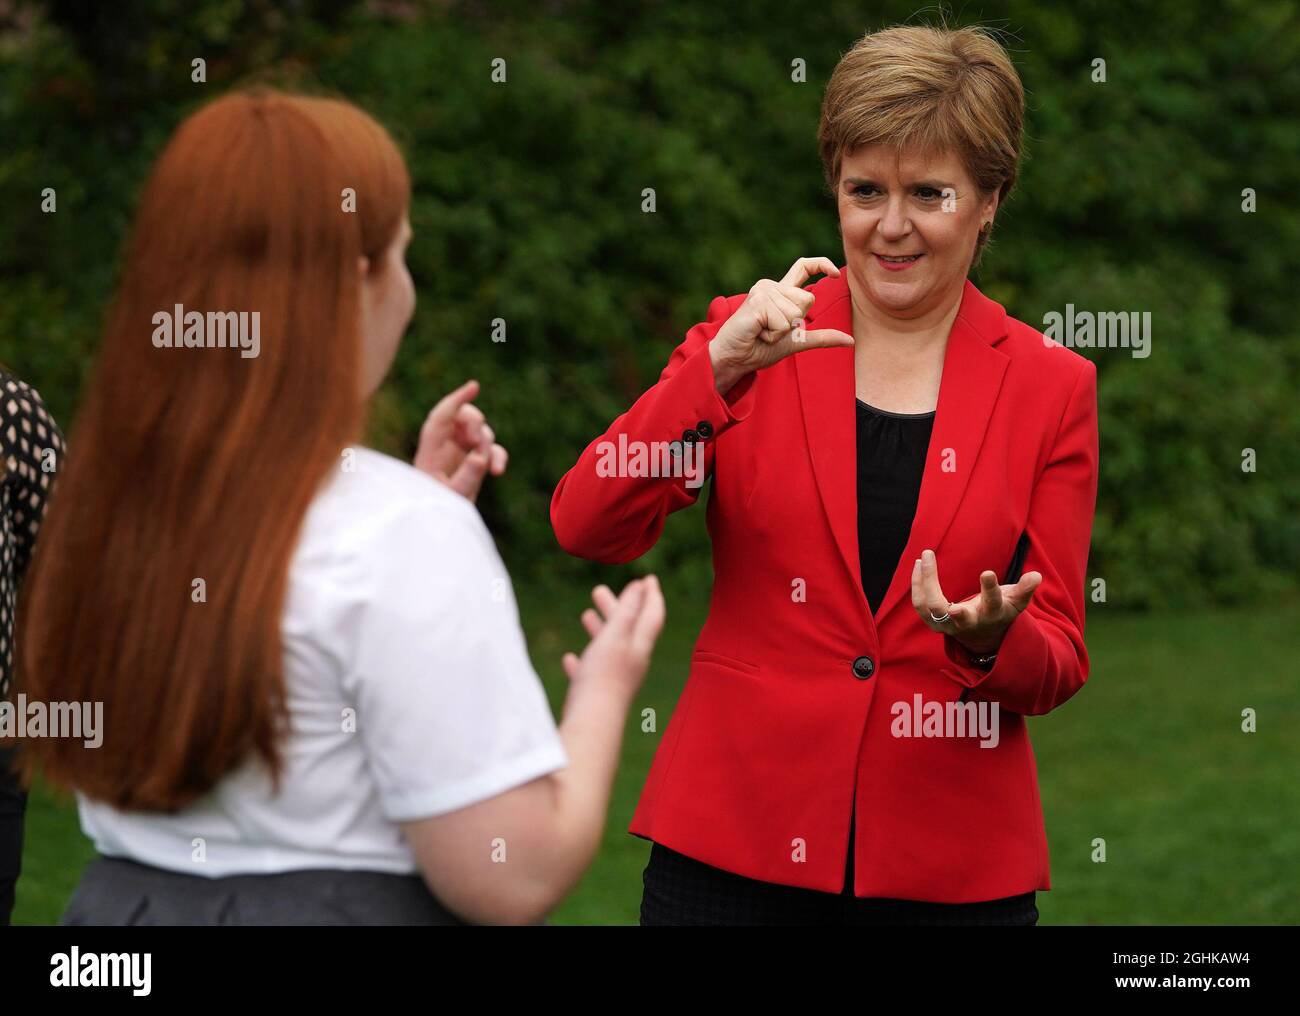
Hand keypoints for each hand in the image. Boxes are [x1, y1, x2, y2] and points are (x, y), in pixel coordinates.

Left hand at [413, 379, 507, 502]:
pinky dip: (497, 456)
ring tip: (488, 467)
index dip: (456, 400)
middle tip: (476, 442)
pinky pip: (491, 449)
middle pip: (462, 418)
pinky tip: (498, 471)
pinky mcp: (474, 463)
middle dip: (474, 425)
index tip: (474, 387)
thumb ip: (466, 477)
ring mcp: (460, 455)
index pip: (441, 418)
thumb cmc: (438, 513)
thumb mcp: (452, 498)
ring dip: (487, 444)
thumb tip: (479, 456)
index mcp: (430, 452)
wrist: (439, 529)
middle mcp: (444, 448)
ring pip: (479, 432)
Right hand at [561, 577, 665, 695]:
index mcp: (639, 646)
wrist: (592, 723)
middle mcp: (632, 662)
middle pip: (628, 629)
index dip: (652, 595)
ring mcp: (614, 680)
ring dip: (599, 630)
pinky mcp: (596, 695)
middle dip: (617, 608)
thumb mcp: (616, 635)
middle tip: (599, 590)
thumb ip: (628, 610)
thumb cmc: (604, 676)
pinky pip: (590, 674)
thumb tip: (640, 586)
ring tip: (586, 614)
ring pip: (609, 649)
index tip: (648, 578)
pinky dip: (582, 662)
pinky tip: (569, 658)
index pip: (653, 615)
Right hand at [708, 257, 855, 394]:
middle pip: (807, 300)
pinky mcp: (757, 302)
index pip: (804, 267)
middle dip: (795, 323)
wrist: (734, 359)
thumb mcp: (797, 342)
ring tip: (762, 332)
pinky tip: (757, 333)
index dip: (822, 265)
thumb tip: (851, 340)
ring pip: (796, 312)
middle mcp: (771, 286)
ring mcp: (763, 291)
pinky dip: (774, 335)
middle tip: (771, 331)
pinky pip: (783, 322)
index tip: (836, 275)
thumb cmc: (759, 349)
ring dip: (782, 331)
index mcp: (780, 292)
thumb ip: (822, 337)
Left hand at [911, 548, 1042, 655]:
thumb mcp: (1016, 604)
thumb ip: (1024, 590)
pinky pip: (921, 606)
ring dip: (921, 582)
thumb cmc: (1000, 613)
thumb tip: (1036, 576)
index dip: (990, 590)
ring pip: (928, 607)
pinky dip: (917, 586)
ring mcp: (949, 625)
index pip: (991, 604)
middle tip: (928, 556)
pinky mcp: (935, 623)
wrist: (985, 639)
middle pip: (948, 612)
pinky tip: (918, 565)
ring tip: (922, 558)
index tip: (987, 572)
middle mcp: (967, 623)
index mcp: (990, 616)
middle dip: (933, 585)